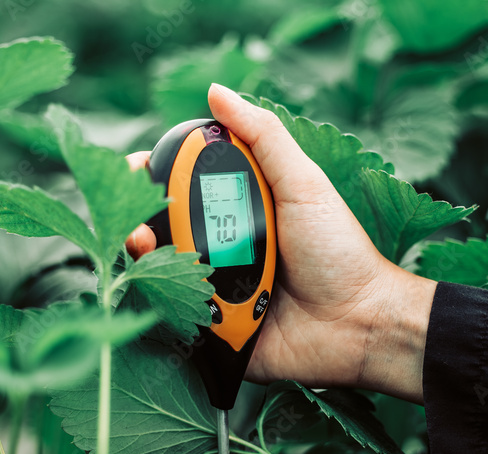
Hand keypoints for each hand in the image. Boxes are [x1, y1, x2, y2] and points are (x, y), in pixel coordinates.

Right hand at [125, 83, 435, 403]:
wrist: (358, 322)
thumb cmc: (338, 250)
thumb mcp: (303, 184)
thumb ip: (264, 137)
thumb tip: (218, 91)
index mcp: (239, 210)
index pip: (182, 187)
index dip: (153, 175)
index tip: (134, 168)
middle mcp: (221, 248)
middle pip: (161, 229)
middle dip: (135, 217)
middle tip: (129, 214)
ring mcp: (215, 289)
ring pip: (161, 271)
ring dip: (144, 257)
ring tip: (141, 244)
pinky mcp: (214, 329)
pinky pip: (177, 316)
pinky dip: (168, 301)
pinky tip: (164, 286)